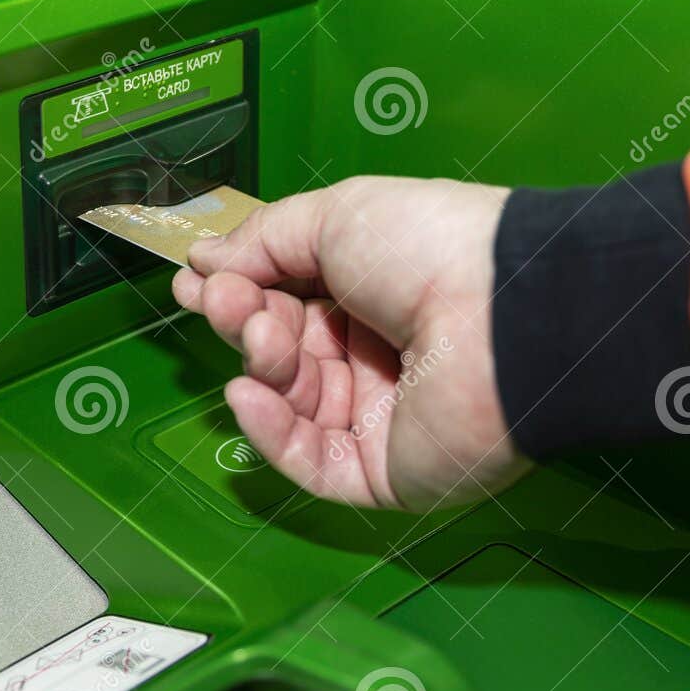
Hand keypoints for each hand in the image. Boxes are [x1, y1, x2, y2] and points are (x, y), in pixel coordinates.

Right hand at [172, 177, 518, 510]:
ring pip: (292, 405)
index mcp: (370, 292)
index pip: (287, 301)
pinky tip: (248, 392)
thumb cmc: (426, 247)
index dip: (238, 293)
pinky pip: (312, 462)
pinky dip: (271, 432)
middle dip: (244, 322)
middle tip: (223, 301)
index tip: (191, 282)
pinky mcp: (384, 473)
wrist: (498, 312)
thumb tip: (201, 259)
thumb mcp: (334, 216)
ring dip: (261, 365)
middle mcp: (375, 356)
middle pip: (283, 352)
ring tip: (258, 332)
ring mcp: (380, 418)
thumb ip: (262, 241)